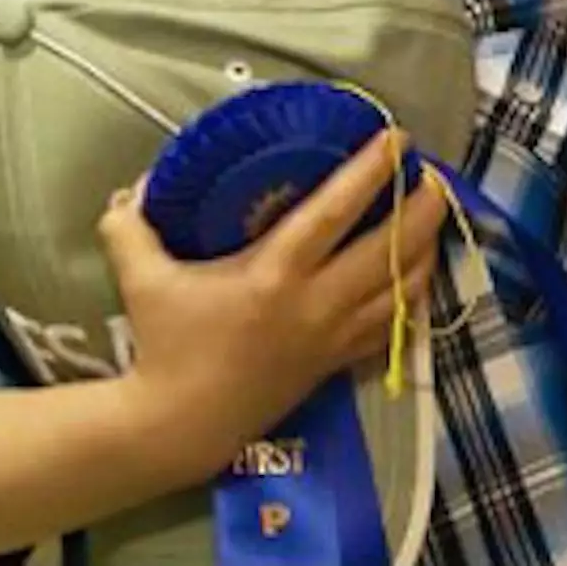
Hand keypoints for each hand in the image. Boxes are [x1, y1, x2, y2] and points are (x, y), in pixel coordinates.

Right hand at [100, 130, 448, 472]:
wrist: (179, 428)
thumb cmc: (165, 345)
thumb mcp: (140, 277)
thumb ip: (131, 222)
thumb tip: (133, 184)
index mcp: (273, 274)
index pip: (334, 213)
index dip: (369, 173)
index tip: (397, 139)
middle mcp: (314, 304)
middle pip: (387, 251)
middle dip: (420, 209)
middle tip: (434, 174)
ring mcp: (330, 338)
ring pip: (400, 291)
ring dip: (424, 249)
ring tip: (434, 213)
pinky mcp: (334, 365)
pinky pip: (390, 328)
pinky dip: (411, 296)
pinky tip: (419, 274)